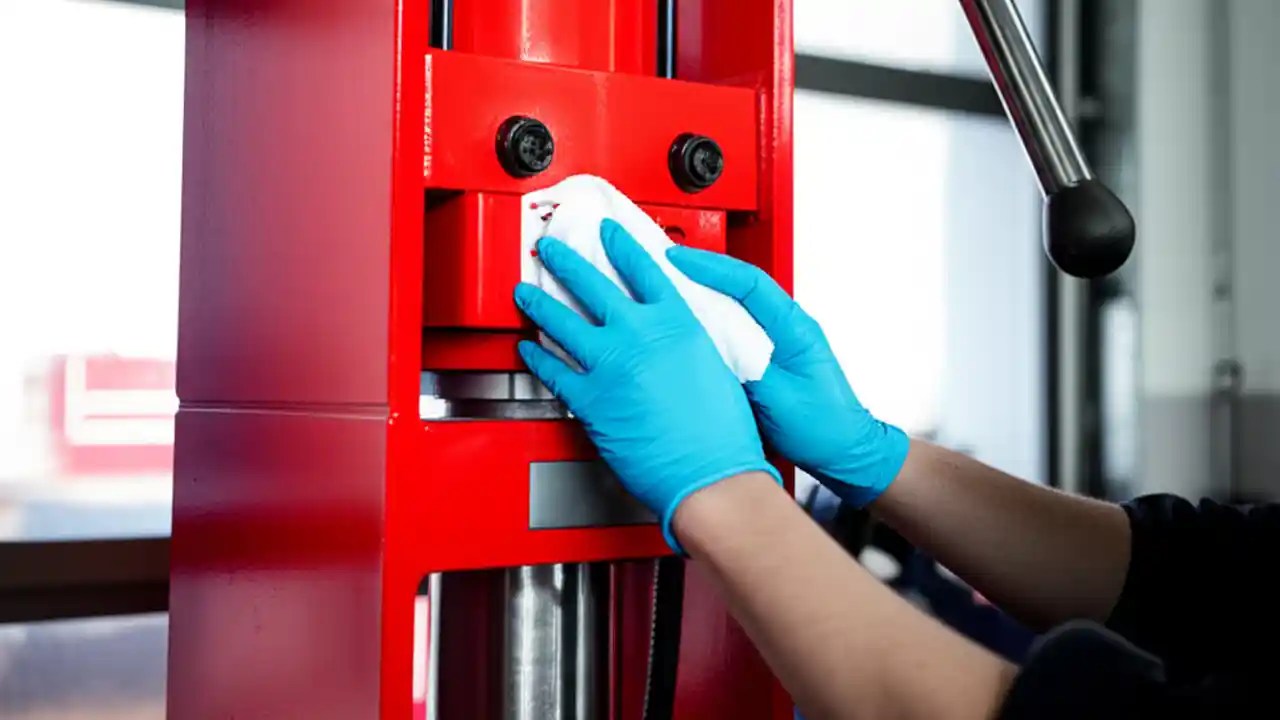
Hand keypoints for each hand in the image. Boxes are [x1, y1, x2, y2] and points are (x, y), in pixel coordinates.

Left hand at [514, 219, 780, 550]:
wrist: (710, 473)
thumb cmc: (721, 433)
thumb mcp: (713, 365)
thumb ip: (684, 342)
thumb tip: (668, 337)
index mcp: (677, 323)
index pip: (642, 269)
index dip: (620, 245)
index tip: (606, 231)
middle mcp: (639, 336)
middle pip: (592, 285)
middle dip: (566, 262)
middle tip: (550, 249)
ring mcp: (609, 366)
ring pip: (561, 322)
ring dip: (538, 304)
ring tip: (524, 293)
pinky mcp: (589, 399)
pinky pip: (553, 371)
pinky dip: (536, 358)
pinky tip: (528, 350)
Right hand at [666, 246, 908, 506]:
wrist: (844, 450)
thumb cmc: (823, 427)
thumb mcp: (777, 398)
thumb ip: (745, 369)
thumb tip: (709, 346)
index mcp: (794, 327)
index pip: (748, 282)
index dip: (711, 267)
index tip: (678, 260)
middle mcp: (787, 326)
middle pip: (739, 285)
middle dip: (701, 272)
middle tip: (664, 266)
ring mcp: (778, 340)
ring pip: (736, 306)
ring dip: (703, 295)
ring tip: (669, 290)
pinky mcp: (768, 356)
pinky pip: (735, 329)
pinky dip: (711, 322)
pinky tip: (689, 328)